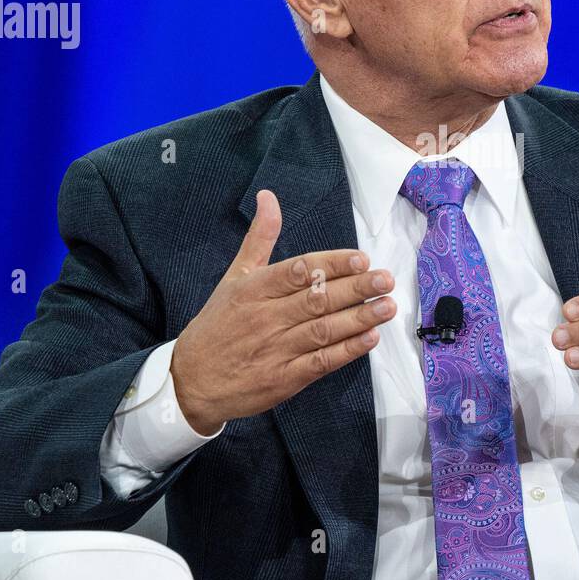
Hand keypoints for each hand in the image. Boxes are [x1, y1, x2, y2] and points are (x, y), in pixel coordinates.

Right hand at [170, 189, 395, 433]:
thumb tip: (269, 197)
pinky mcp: (283, 379)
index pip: (298, 271)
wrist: (191, 381)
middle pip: (316, 300)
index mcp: (254, 289)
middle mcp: (266, 317)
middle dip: (355, 289)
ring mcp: (275, 350)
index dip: (331, 264)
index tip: (360, 258)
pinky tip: (369, 339)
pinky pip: (319, 363)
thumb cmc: (217, 324)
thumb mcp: (234, 277)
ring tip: (387, 306)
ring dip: (359, 319)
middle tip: (385, 279)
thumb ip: (259, 238)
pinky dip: (346, 352)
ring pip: (323, 331)